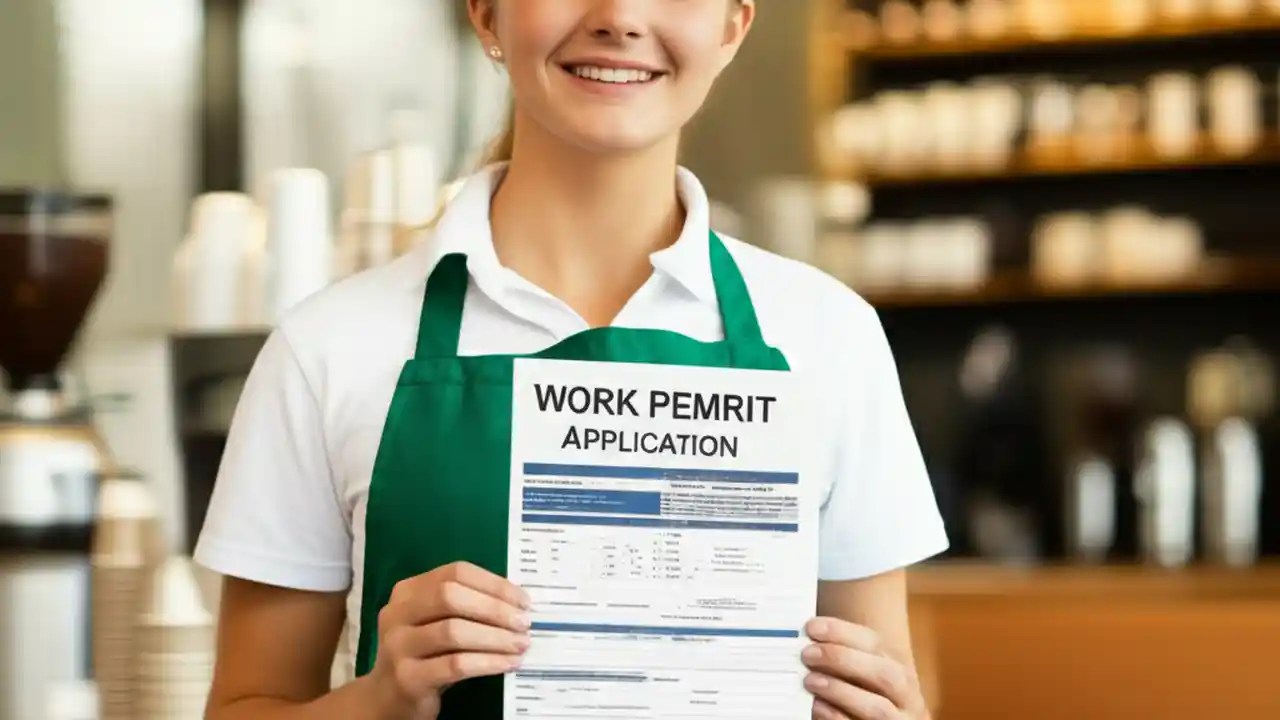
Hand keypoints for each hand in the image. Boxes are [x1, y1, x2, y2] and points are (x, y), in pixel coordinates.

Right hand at [367, 562, 531, 719]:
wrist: (388, 697)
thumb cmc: (424, 654)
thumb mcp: (436, 622)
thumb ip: (466, 606)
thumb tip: (517, 602)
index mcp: (408, 591)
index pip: (456, 573)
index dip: (494, 584)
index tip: (523, 601)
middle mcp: (397, 613)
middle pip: (450, 597)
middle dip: (495, 609)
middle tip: (524, 623)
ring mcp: (398, 646)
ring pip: (454, 632)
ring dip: (496, 637)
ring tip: (522, 644)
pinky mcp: (408, 678)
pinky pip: (455, 664)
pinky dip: (488, 662)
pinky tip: (508, 663)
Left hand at [801, 617, 926, 719]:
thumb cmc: (864, 700)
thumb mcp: (861, 676)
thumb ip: (843, 662)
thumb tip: (809, 640)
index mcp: (900, 670)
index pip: (876, 644)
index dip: (843, 632)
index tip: (812, 627)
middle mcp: (906, 697)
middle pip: (885, 674)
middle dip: (844, 659)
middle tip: (808, 653)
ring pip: (878, 707)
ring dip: (840, 691)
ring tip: (810, 680)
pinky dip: (836, 716)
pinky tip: (816, 706)